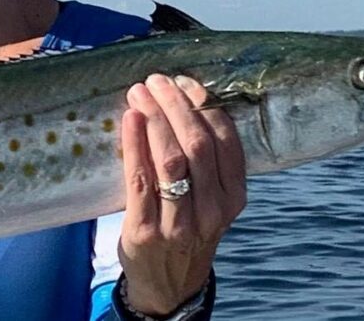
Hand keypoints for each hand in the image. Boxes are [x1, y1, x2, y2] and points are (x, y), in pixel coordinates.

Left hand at [117, 74, 246, 315]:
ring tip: (140, 92)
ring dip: (153, 117)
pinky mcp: (145, 230)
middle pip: (197, 144)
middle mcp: (212, 209)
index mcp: (234, 196)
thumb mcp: (211, 200)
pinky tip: (129, 118)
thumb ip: (207, 162)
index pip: (225, 140)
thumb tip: (184, 100)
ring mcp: (179, 222)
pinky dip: (133, 142)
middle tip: (157, 80)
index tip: (184, 82)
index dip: (204, 105)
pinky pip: (139, 178)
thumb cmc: (188, 227)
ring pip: (170, 158)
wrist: (168, 283)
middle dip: (175, 104)